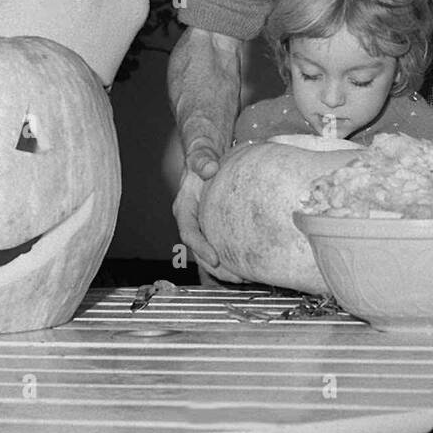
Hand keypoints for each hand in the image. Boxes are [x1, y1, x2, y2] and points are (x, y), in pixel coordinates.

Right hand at [171, 164, 246, 283]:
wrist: (206, 153)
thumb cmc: (202, 154)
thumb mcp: (200, 153)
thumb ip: (202, 159)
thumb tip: (210, 168)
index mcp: (184, 206)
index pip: (189, 232)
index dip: (200, 248)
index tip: (216, 259)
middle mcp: (191, 219)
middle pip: (199, 250)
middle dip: (216, 268)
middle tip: (238, 278)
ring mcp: (203, 224)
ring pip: (209, 253)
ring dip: (224, 269)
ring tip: (245, 279)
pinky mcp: (214, 225)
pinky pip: (220, 245)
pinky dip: (231, 258)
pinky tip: (249, 266)